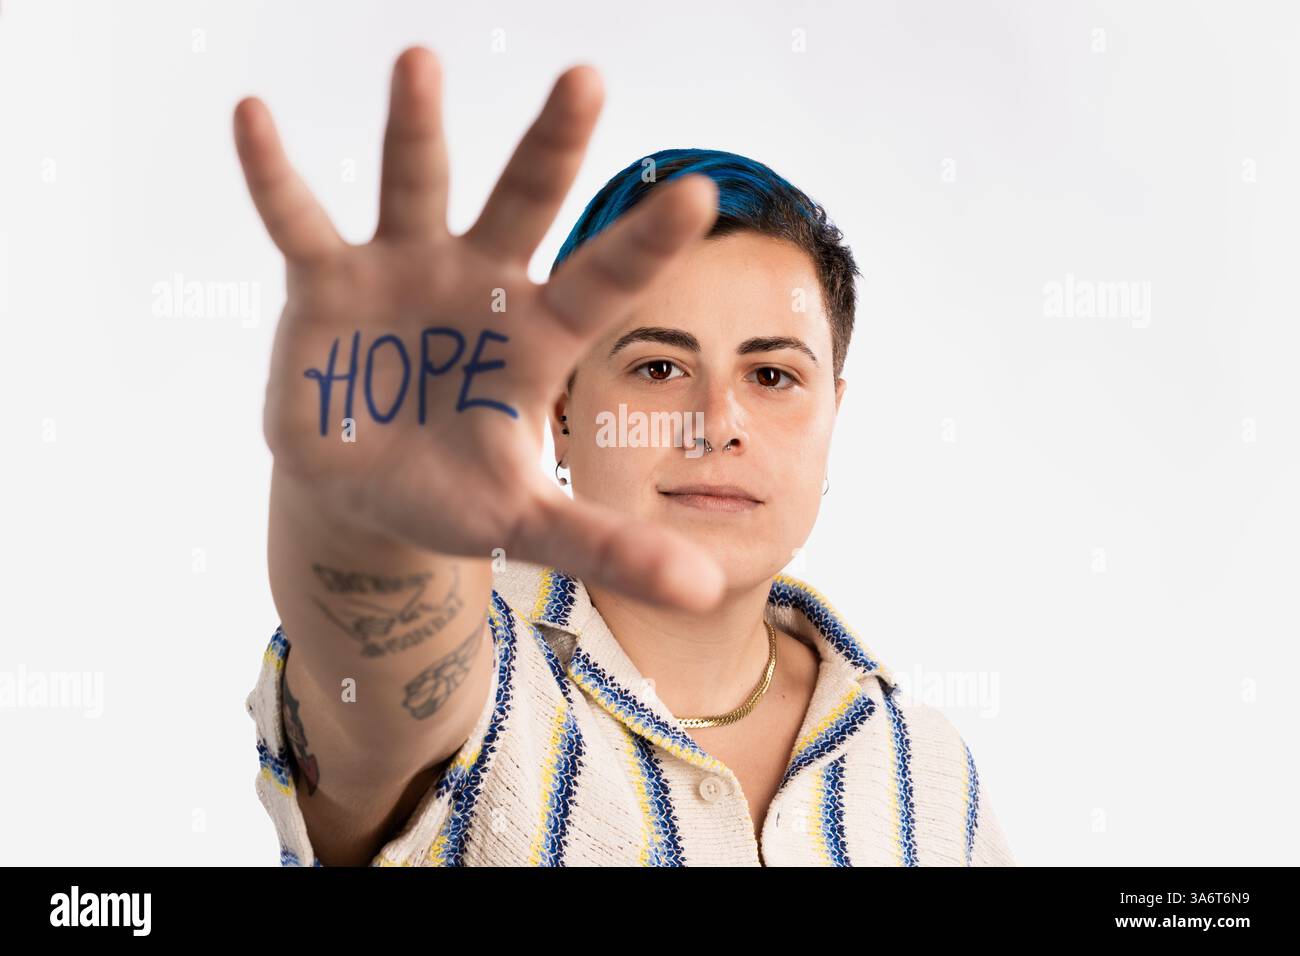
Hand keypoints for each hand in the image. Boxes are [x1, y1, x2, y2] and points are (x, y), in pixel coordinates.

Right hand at [234, 47, 724, 611]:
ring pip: (414, 186)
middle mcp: (479, 284)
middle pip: (523, 202)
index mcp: (537, 336)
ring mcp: (402, 273)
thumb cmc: (458, 496)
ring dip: (415, 128)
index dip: (645, 243)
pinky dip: (274, 175)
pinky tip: (251, 116)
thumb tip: (704, 591)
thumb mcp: (529, 522)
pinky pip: (297, 221)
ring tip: (422, 62)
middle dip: (551, 145)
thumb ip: (608, 545)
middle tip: (588, 78)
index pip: (602, 281)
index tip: (701, 194)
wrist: (366, 493)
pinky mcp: (324, 285)